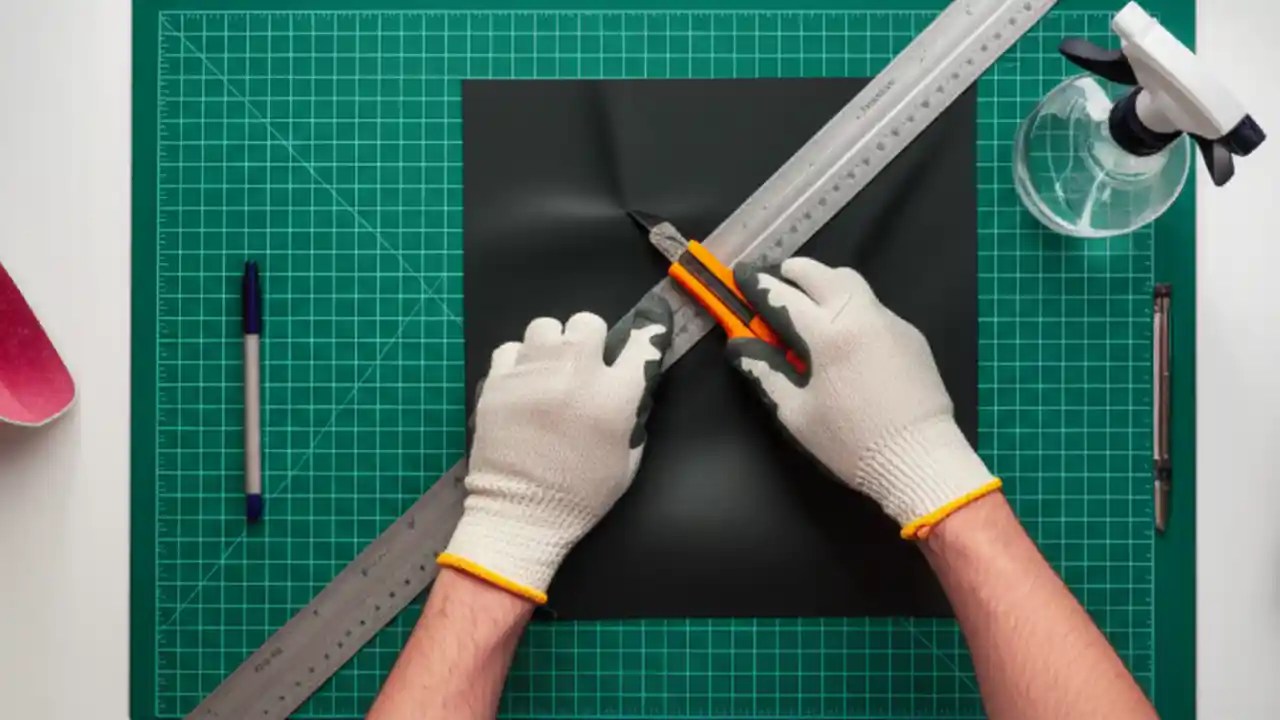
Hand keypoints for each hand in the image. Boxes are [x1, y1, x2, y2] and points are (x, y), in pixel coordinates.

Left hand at [438, 298, 671, 602]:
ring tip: (549, 370)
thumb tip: (632, 386)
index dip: (649, 334)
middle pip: (588, 322)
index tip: (646, 335)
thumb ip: (633, 417)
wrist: (519, 515)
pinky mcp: (498, 381)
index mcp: (613, 398)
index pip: (643, 343)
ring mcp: (532, 374)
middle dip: (590, 340)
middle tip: (584, 364)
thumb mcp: (627, 461)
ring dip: (552, 345)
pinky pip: (511, 347)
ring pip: (546, 326)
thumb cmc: (579, 496)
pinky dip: (519, 361)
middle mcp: (574, 375)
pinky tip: (522, 383)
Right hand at [726, 257, 999, 538]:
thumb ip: (767, 373)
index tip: (741, 277)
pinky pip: (875, 309)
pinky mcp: (911, 335)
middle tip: (778, 276)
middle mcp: (862, 316)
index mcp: (829, 334)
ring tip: (811, 298)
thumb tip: (740, 347)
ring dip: (827, 282)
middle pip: (823, 274)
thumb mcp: (796, 413)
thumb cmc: (850, 440)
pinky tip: (847, 334)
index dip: (758, 285)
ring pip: (854, 284)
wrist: (918, 458)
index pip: (784, 297)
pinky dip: (853, 308)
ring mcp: (891, 322)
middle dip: (795, 270)